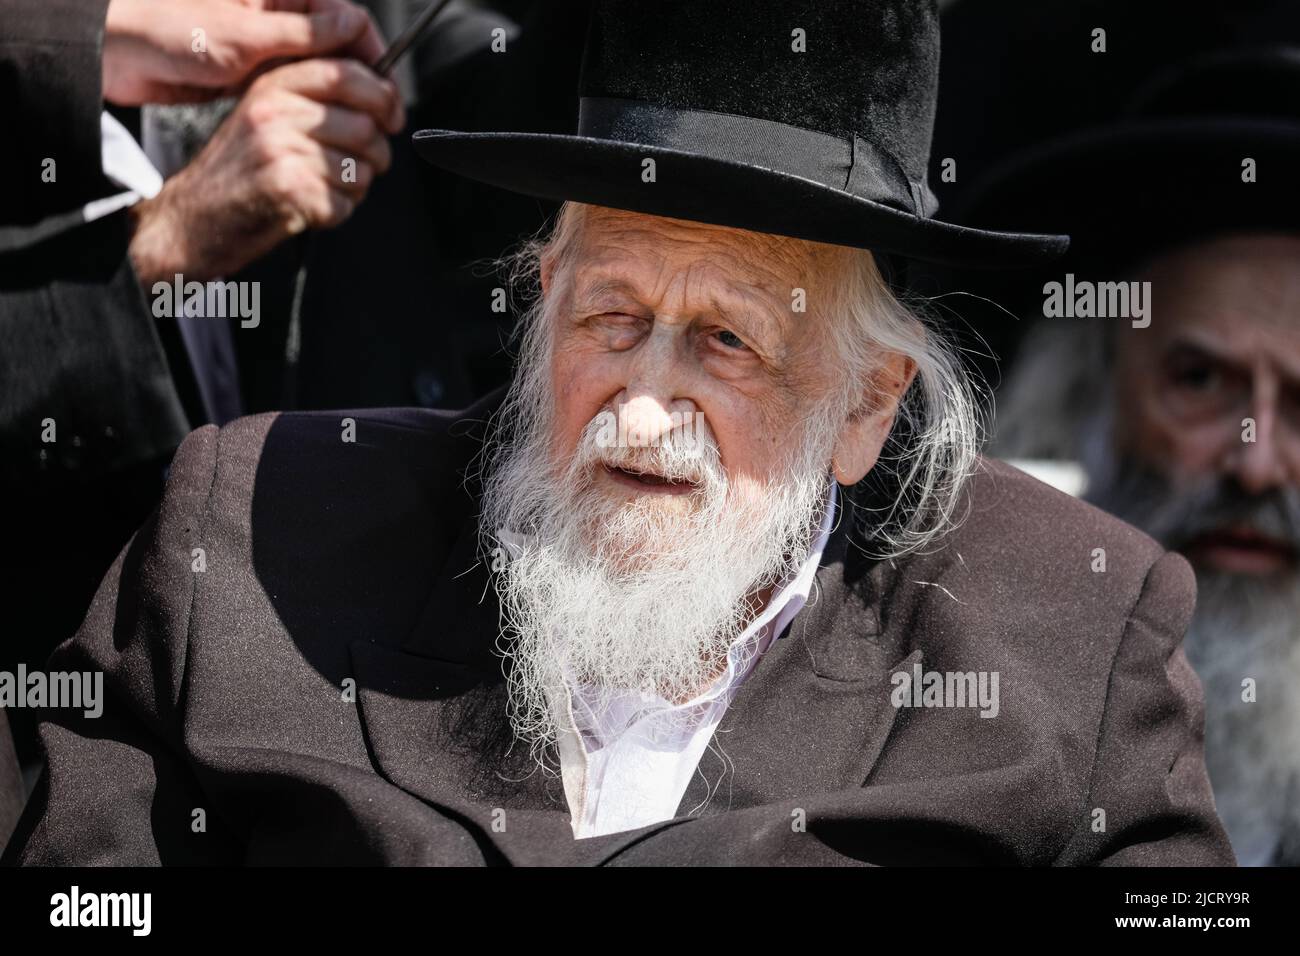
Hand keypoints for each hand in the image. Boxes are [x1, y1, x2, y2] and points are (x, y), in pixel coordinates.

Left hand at [103, 0, 385, 104]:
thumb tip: (351, 25)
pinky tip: (320, 125)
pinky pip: (294, 84)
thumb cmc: (168, 29)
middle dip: (360, 80)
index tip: (387, 89)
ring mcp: (265, 39)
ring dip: (337, 97)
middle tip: (379, 117)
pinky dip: (309, 104)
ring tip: (357, 126)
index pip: (347, 17)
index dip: (372, 53)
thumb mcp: (243, 35)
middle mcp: (277, 11)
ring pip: (319, 68)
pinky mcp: (252, 66)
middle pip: (338, 45)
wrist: (117, 52)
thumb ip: (302, 33)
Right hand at [127, 57, 404, 283]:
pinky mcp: (291, 190)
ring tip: (323, 188)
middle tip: (366, 165)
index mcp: (274, 86)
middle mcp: (277, 112)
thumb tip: (384, 102)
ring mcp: (283, 151)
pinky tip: (309, 208)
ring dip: (355, 188)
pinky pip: (345, 203)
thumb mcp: (267, 117)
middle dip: (377, 154)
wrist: (195, 218)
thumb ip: (315, 101)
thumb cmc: (239, 172)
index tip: (394, 117)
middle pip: (366, 127)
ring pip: (361, 169)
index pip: (347, 74)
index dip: (384, 97)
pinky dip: (337, 213)